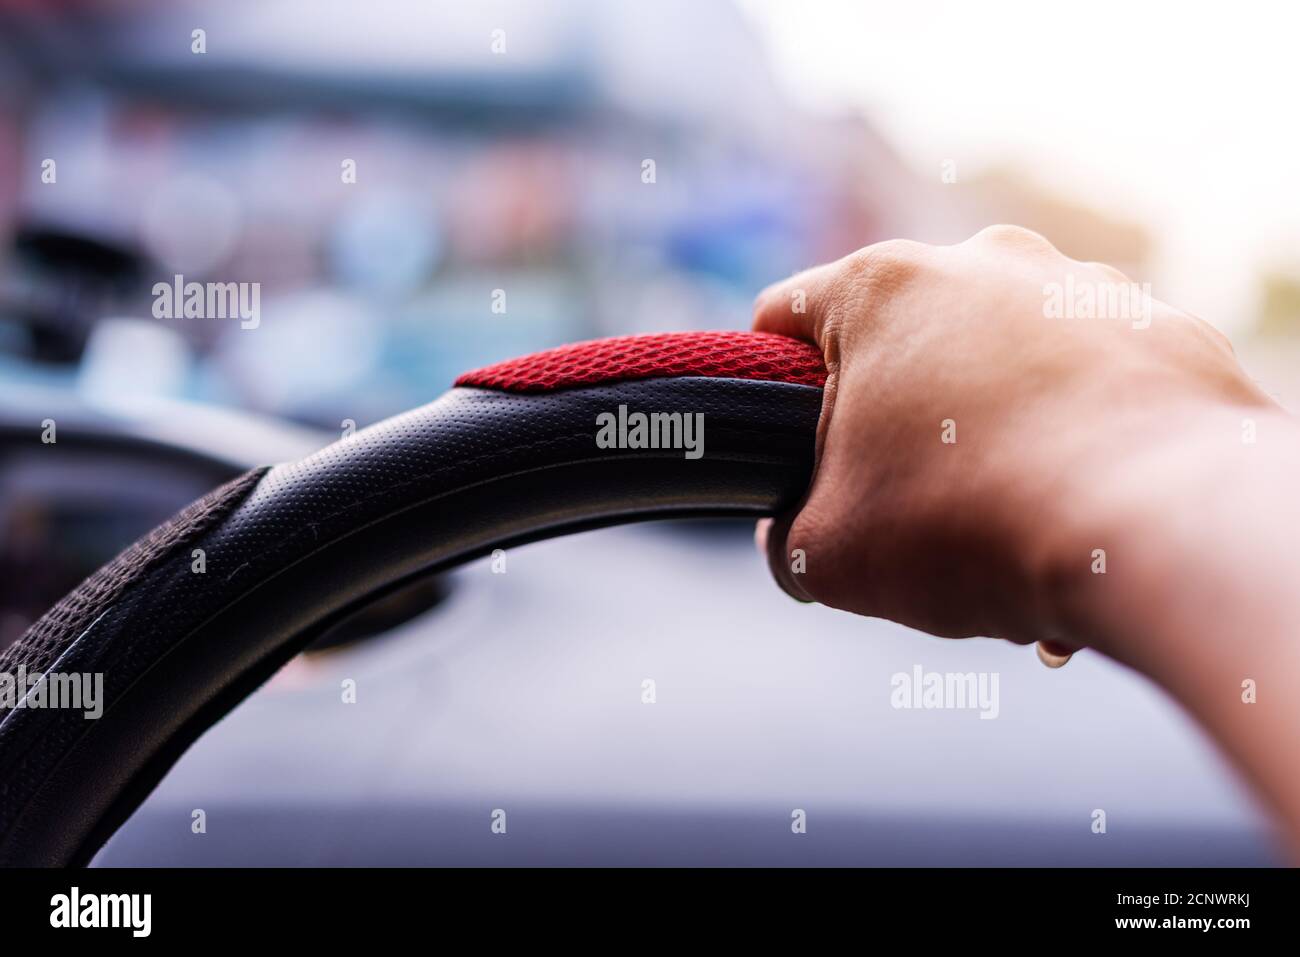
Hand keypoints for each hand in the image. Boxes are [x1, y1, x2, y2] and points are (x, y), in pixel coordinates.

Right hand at [752, 225, 1279, 654]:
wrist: (1164, 529)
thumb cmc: (971, 523)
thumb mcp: (831, 554)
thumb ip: (787, 537)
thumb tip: (792, 539)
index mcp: (885, 289)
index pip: (786, 314)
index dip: (768, 381)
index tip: (785, 441)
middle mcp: (986, 263)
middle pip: (902, 340)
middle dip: (893, 417)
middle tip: (903, 500)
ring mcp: (1085, 288)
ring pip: (1001, 360)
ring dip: (986, 428)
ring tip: (1006, 521)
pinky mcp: (1165, 330)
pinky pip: (1089, 382)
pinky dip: (1072, 436)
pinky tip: (1079, 513)